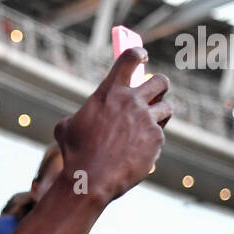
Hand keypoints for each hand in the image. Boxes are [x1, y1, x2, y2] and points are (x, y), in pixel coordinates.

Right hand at [52, 47, 169, 205]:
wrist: (91, 179)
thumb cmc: (75, 153)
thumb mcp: (67, 128)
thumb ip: (81, 115)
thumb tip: (82, 118)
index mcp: (109, 92)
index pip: (130, 58)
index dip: (138, 54)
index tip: (141, 56)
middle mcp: (132, 101)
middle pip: (161, 81)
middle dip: (159, 86)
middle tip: (154, 94)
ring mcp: (147, 120)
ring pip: (167, 108)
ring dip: (159, 114)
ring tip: (148, 126)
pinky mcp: (156, 139)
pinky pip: (159, 135)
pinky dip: (151, 142)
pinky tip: (138, 152)